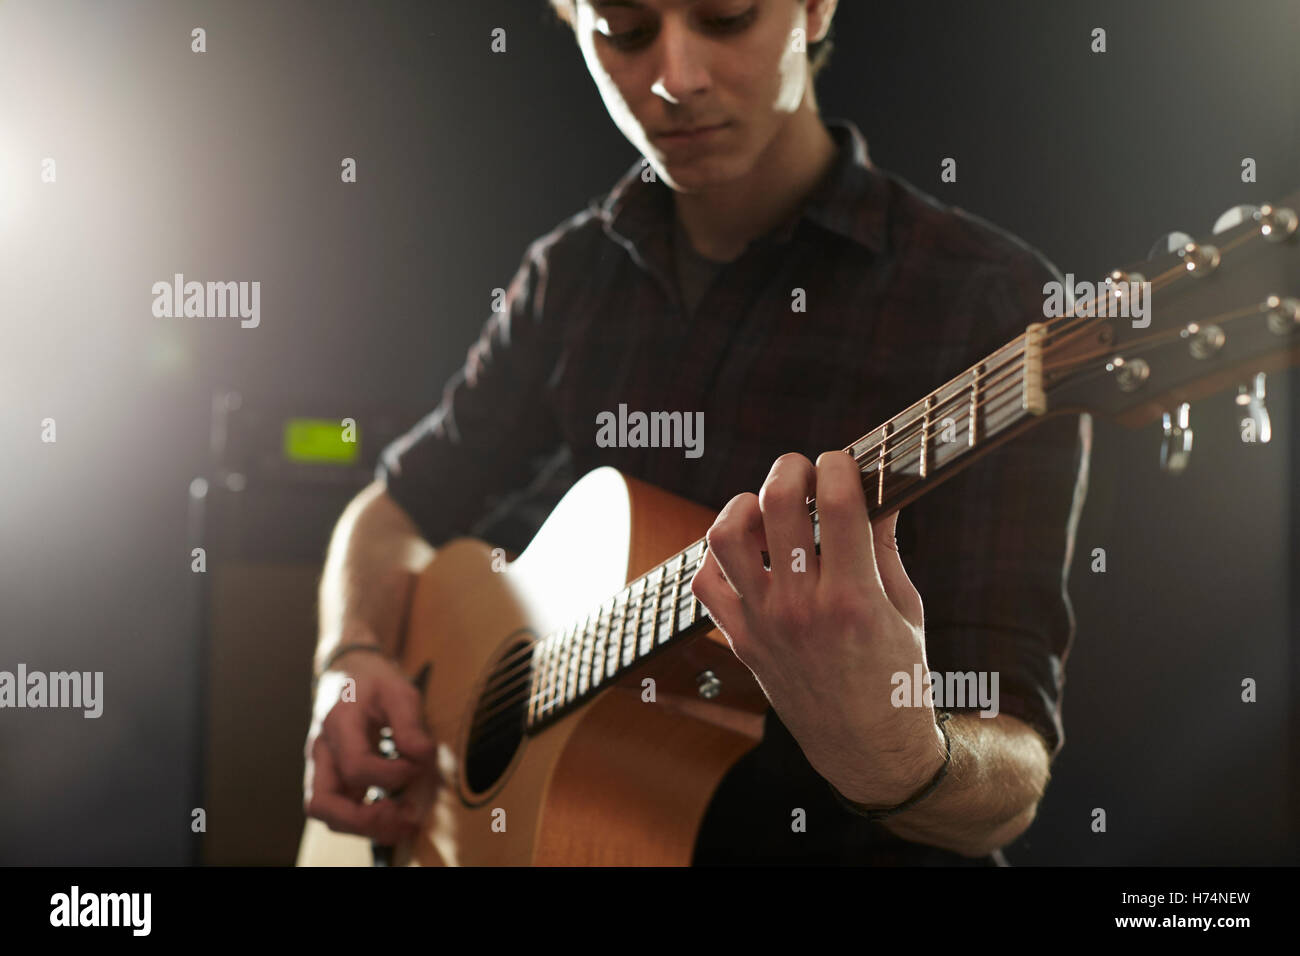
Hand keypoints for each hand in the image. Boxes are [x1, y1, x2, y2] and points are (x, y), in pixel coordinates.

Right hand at [303, 646, 438, 842]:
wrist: (347, 672)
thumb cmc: (374, 682)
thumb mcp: (399, 691)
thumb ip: (410, 724)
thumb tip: (421, 757)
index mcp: (338, 723)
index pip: (356, 765)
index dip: (392, 775)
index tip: (420, 765)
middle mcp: (321, 750)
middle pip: (322, 804)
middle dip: (364, 821)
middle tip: (405, 819)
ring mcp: (320, 767)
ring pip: (325, 813)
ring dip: (363, 827)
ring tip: (404, 824)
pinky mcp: (328, 777)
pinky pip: (337, 809)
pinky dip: (363, 820)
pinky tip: (394, 815)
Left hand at [689, 450, 945, 805]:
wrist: (867, 749)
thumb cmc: (897, 678)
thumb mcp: (906, 609)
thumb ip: (884, 546)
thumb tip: (877, 490)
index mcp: (853, 598)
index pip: (836, 504)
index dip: (838, 466)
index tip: (842, 461)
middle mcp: (801, 608)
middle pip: (775, 505)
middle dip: (790, 469)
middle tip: (804, 472)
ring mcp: (764, 625)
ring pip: (725, 537)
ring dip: (744, 505)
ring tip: (768, 508)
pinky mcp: (741, 641)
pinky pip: (705, 584)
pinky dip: (718, 557)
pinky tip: (747, 553)